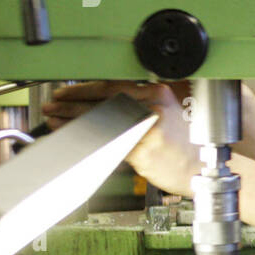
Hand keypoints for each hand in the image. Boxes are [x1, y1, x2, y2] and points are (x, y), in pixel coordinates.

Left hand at [42, 80, 201, 196]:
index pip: (113, 85)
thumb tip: (99, 104)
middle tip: (52, 104)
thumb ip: (138, 105)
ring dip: (73, 120)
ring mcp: (149, 127)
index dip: (85, 89)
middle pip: (103, 101)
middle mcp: (153, 106)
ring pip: (101, 120)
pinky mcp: (143, 148)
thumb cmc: (184, 145)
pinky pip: (106, 142)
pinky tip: (73, 137)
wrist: (201, 169)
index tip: (65, 92)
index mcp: (157, 92)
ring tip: (54, 119)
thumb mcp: (166, 114)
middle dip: (73, 103)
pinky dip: (86, 139)